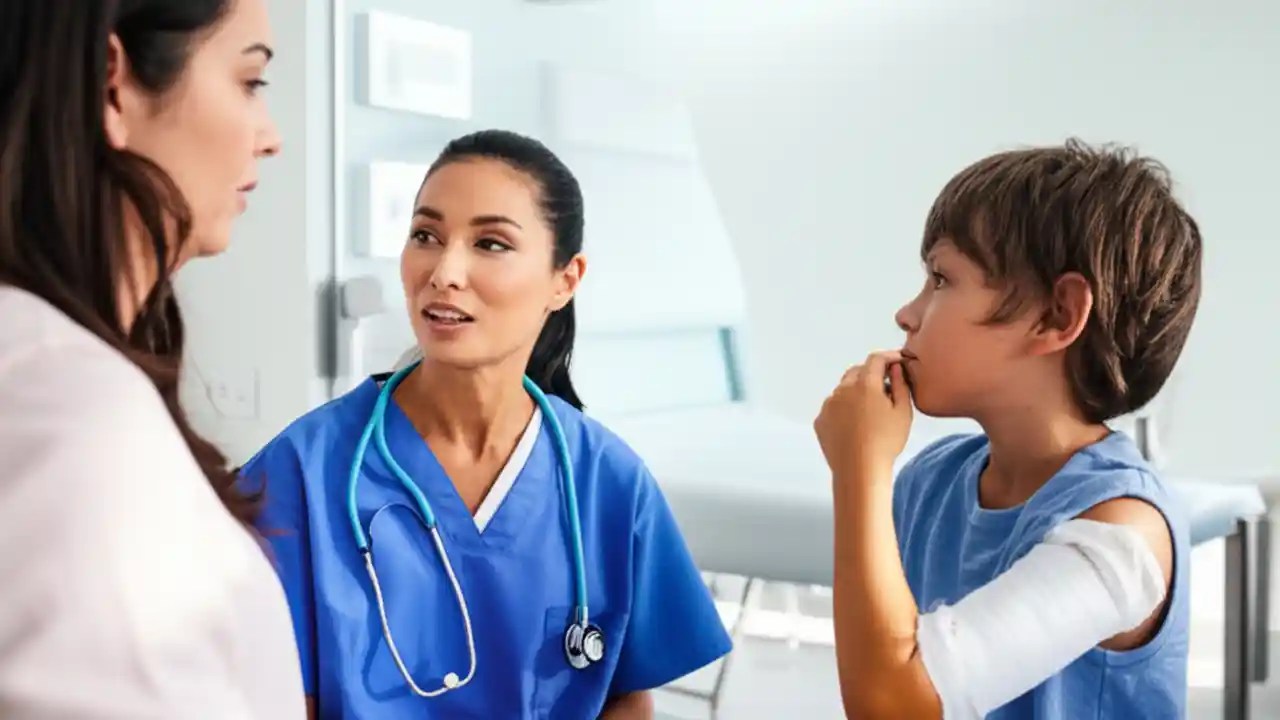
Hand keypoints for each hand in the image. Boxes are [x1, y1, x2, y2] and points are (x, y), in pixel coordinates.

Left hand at [814, 351, 913, 480]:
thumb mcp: (903, 412)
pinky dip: (844, 408)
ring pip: (843, 389)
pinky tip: (855, 424)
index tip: (897, 360)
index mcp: (865, 384)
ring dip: (856, 392)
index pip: (876, 359)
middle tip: (886, 385)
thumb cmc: (886, 442)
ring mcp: (828, 405)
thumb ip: (900, 385)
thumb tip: (895, 368)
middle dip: (872, 373)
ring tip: (870, 410)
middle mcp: (842, 390)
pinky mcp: (820, 420)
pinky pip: (833, 407)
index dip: (888, 356)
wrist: (859, 470)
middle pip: (857, 371)